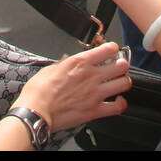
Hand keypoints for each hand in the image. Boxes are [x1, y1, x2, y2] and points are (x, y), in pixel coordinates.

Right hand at [13, 42, 130, 132]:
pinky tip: (118, 102)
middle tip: (118, 68)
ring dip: (123, 82)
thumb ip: (63, 64)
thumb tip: (66, 60)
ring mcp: (95, 93)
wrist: (36, 111)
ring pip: (124, 84)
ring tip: (119, 83)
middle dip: (122, 66)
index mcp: (80, 62)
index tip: (112, 51)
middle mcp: (91, 76)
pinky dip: (120, 104)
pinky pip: (118, 107)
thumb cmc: (39, 91)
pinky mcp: (95, 110)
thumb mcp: (50, 69)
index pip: (108, 49)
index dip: (113, 49)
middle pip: (122, 66)